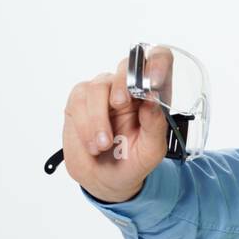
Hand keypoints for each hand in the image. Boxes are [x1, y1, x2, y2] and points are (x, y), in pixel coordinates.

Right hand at [60, 47, 174, 202]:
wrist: (106, 179)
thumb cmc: (134, 160)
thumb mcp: (152, 149)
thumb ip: (155, 124)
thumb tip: (152, 99)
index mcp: (153, 94)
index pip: (159, 59)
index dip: (157, 62)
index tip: (152, 81)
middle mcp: (129, 88)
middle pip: (127, 65)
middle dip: (122, 84)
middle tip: (119, 105)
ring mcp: (103, 92)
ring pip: (99, 86)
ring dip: (99, 118)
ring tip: (104, 145)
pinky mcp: (80, 101)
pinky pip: (79, 100)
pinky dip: (85, 124)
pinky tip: (93, 143)